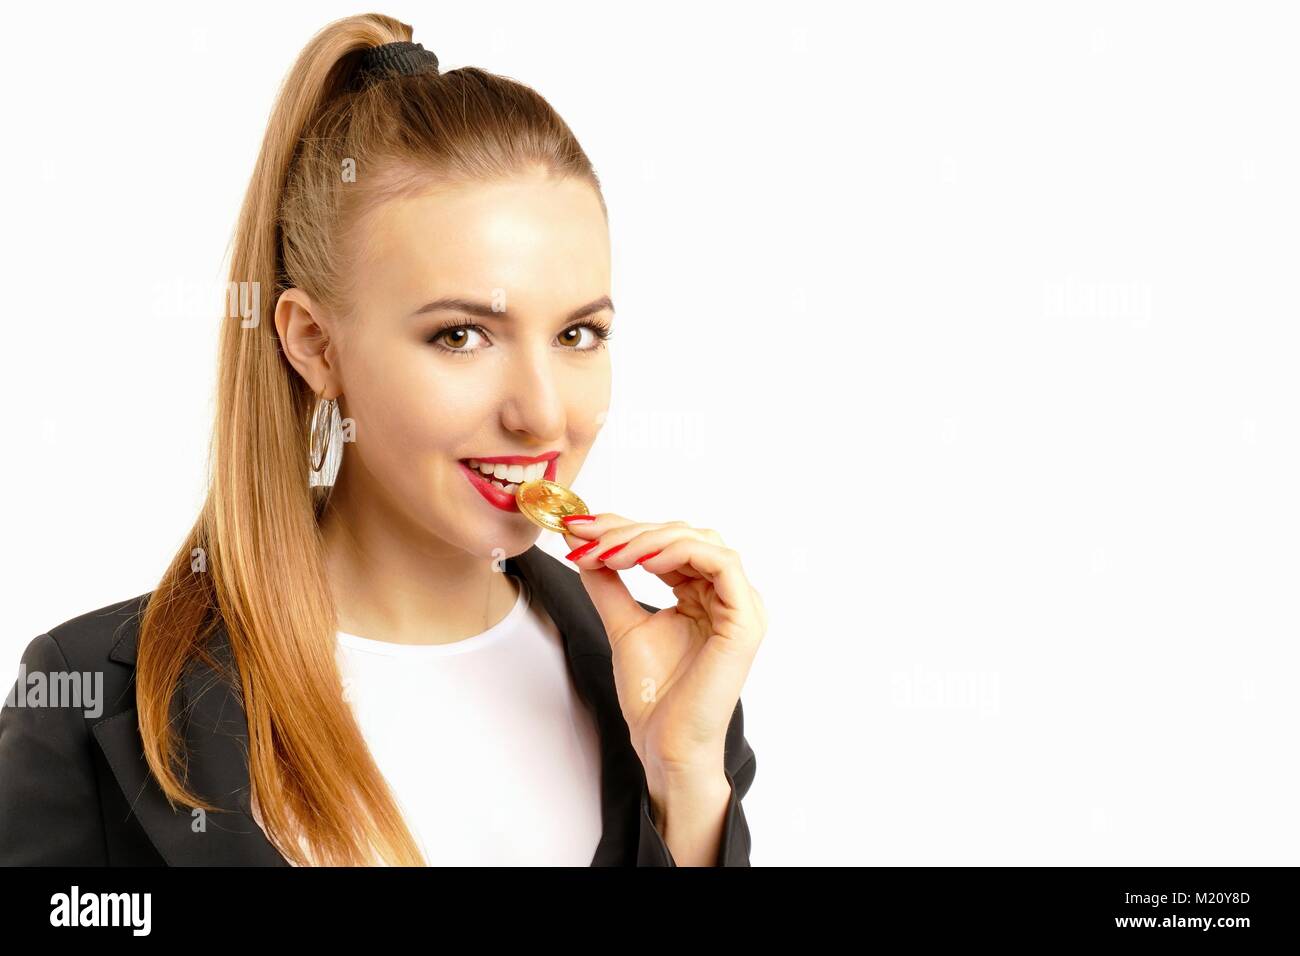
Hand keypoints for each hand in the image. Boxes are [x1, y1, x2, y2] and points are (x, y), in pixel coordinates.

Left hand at [560, 514, 766, 793]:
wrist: (665, 745)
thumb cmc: (655, 696)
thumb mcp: (622, 623)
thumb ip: (608, 580)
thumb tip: (581, 539)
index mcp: (705, 594)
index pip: (669, 542)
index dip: (625, 527)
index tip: (579, 527)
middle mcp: (728, 596)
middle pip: (685, 535)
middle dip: (631, 530)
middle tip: (587, 537)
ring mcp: (742, 607)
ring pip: (702, 541)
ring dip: (650, 539)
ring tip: (609, 552)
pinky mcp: (745, 621)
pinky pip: (721, 564)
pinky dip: (681, 553)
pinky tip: (644, 562)